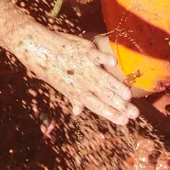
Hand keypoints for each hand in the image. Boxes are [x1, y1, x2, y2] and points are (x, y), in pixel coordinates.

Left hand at [12, 25, 137, 125]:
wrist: (34, 47)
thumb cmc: (49, 66)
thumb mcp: (60, 85)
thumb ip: (73, 97)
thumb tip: (78, 112)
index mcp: (76, 91)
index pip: (96, 106)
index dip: (111, 114)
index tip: (125, 122)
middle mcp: (80, 81)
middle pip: (103, 95)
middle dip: (119, 105)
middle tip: (135, 114)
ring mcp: (81, 65)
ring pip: (101, 78)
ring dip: (115, 86)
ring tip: (128, 96)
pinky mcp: (81, 50)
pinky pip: (93, 55)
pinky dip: (102, 58)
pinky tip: (112, 63)